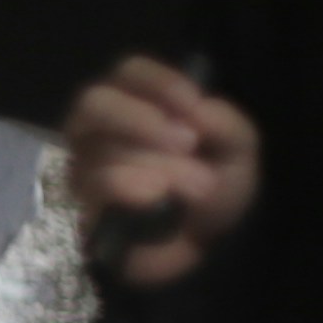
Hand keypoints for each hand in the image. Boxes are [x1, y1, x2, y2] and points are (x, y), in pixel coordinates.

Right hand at [60, 56, 259, 289]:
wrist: (212, 249)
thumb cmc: (217, 185)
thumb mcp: (238, 148)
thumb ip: (222, 121)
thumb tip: (193, 112)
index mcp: (137, 104)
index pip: (128, 73)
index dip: (157, 82)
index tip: (193, 103)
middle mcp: (101, 132)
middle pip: (93, 103)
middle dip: (140, 119)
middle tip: (186, 143)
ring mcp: (85, 172)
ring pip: (104, 151)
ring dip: (162, 166)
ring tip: (200, 187)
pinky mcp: (84, 210)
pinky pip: (98, 189)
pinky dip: (131, 188)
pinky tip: (159, 199)